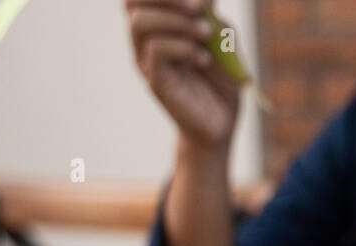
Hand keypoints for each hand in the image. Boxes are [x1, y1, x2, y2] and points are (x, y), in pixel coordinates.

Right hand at [126, 0, 239, 149]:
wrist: (222, 123)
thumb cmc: (221, 80)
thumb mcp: (223, 40)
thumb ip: (212, 16)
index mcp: (158, 25)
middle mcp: (145, 41)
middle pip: (132, 2)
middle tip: (200, 6)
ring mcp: (147, 62)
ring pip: (140, 23)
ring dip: (178, 21)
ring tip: (206, 33)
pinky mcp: (156, 83)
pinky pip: (156, 51)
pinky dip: (183, 47)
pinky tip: (203, 59)